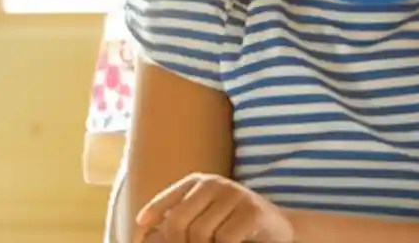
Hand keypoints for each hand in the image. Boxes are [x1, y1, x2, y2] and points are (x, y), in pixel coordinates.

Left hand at [134, 173, 293, 242]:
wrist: (280, 228)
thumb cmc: (236, 226)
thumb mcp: (205, 218)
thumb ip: (182, 222)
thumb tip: (144, 233)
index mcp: (196, 182)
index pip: (164, 203)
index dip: (148, 221)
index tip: (138, 236)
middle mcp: (212, 183)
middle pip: (177, 222)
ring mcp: (233, 194)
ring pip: (200, 234)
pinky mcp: (252, 211)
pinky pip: (224, 239)